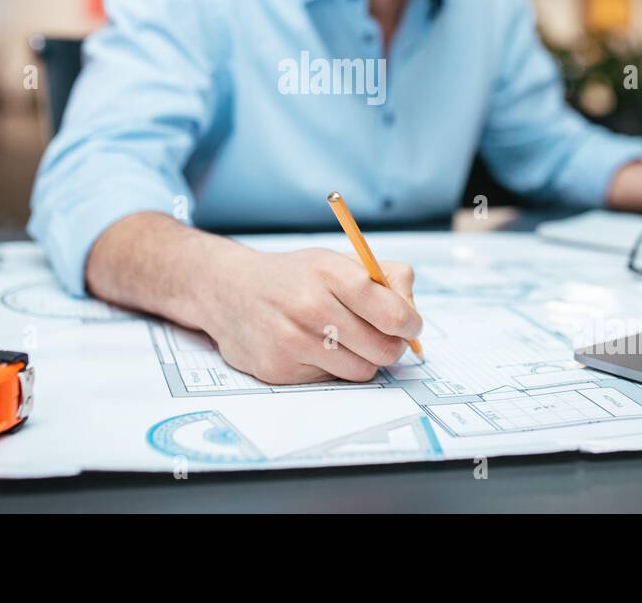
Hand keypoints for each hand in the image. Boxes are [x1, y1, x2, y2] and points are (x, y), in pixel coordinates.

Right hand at [199, 247, 421, 384]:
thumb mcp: (336, 260)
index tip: (409, 326)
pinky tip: (313, 348)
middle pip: (383, 349)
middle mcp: (309, 306)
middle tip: (384, 338)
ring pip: (361, 371)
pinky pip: (331, 380)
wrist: (229, 290)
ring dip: (363, 360)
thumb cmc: (293, 278)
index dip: (410, 324)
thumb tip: (412, 314)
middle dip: (392, 346)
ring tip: (345, 341)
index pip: (391, 312)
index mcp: (328, 272)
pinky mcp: (278, 369)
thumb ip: (384, 277)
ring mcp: (291, 340)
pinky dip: (331, 368)